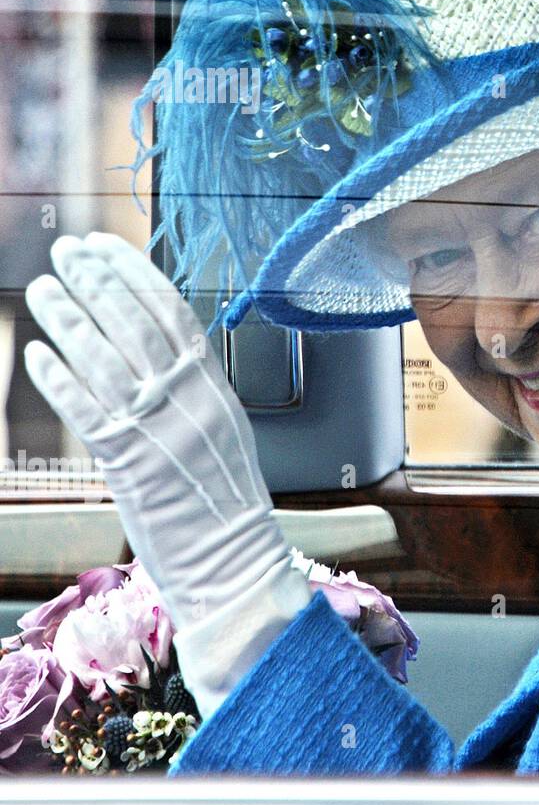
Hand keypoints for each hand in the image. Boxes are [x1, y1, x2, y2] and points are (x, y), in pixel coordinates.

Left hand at [24, 233, 309, 712]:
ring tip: (44, 291)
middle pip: (134, 324)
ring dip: (70, 320)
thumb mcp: (222, 427)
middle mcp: (187, 397)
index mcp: (213, 384)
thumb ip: (192, 389)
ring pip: (106, 359)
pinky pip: (86, 411)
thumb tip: (158, 353)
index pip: (170, 312)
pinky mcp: (130, 462)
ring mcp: (158, 427)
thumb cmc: (226, 499)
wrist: (235, 557)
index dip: (134, 275)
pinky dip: (59, 379)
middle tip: (66, 253)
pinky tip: (37, 354)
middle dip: (96, 282)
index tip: (104, 247)